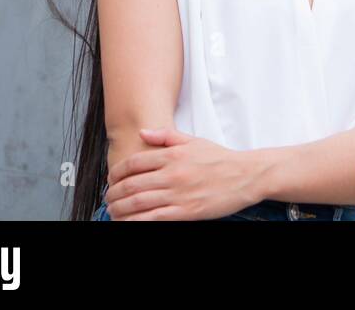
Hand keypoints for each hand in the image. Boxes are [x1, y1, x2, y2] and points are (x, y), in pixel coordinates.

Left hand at [104, 127, 257, 220]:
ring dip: (120, 209)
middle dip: (114, 193)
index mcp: (174, 155)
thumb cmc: (221, 160)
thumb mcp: (194, 141)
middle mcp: (173, 174)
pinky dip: (136, 221)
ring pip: (138, 203)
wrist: (246, 176)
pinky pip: (153, 218)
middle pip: (131, 184)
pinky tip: (128, 222)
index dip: (117, 172)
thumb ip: (166, 136)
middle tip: (109, 198)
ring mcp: (178, 194)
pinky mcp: (185, 212)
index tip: (112, 179)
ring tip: (113, 211)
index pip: (134, 163)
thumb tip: (143, 132)